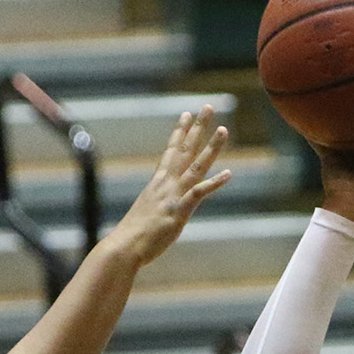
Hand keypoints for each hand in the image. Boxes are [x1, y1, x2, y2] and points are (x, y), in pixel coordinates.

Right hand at [103, 107, 231, 266]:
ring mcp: (173, 196)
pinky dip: (214, 183)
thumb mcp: (147, 213)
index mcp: (158, 183)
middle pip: (185, 150)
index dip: (180, 132)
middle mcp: (166, 184)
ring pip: (196, 166)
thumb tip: (160, 206)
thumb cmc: (133, 236)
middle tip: (208, 107)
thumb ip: (157, 205)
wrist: (124, 247)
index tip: (187, 115)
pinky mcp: (179, 211)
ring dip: (211, 147)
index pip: (171, 151)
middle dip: (197, 128)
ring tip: (223, 129)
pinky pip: (199, 193)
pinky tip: (229, 173)